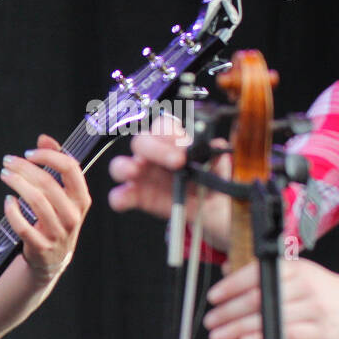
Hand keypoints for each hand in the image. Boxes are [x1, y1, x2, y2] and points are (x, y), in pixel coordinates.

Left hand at [1, 134, 91, 281]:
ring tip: (4, 174)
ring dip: (16, 184)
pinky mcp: (41, 246)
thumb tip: (43, 138)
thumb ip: (55, 163)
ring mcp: (58, 233)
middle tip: (7, 161)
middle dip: (24, 168)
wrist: (53, 259)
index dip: (48, 156)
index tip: (28, 153)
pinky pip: (23, 226)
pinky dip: (12, 211)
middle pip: (48, 183)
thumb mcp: (63, 193)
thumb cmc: (56, 217)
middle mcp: (73, 215)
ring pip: (35, 201)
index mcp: (81, 199)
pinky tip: (7, 201)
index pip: (70, 168)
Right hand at [107, 117, 231, 248]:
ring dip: (124, 167)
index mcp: (173, 143)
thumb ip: (217, 157)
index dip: (168, 131)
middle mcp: (153, 156)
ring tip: (134, 172)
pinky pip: (120, 195)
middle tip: (176, 161)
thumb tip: (217, 145)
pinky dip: (119, 196)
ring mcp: (142, 176)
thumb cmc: (210, 183)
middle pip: (141, 142)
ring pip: (120, 165)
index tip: (182, 141)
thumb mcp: (219, 168)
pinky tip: (125, 199)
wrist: (208, 211)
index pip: (163, 127)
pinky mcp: (136, 197)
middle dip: (154, 149)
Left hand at [205, 258, 338, 338]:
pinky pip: (288, 335)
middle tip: (210, 321)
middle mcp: (305, 285)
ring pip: (269, 317)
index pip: (257, 274)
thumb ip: (262, 273)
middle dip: (228, 311)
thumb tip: (226, 269)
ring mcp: (315, 308)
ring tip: (218, 335)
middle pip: (259, 298)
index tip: (213, 297)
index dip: (231, 286)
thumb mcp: (296, 274)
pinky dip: (263, 337)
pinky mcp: (322, 331)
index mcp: (295, 268)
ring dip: (237, 328)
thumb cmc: (320, 291)